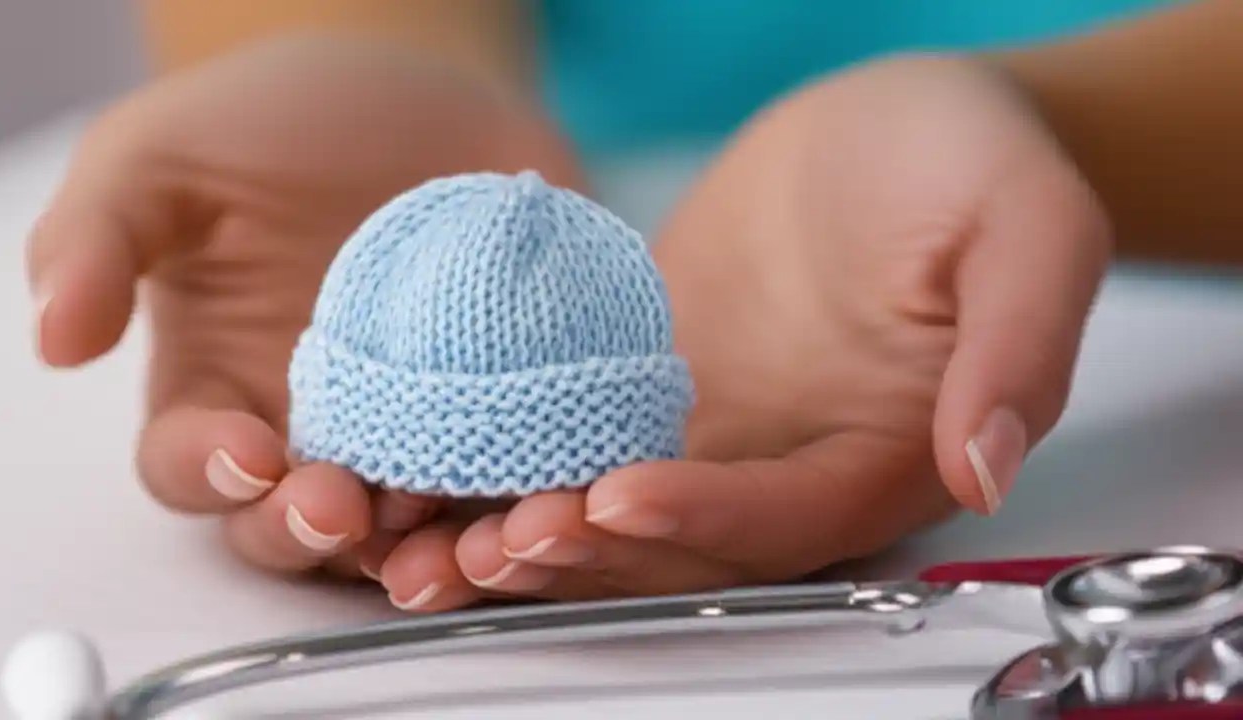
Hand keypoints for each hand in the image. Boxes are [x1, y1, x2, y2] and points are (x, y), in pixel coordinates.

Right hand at [29, 35, 580, 578]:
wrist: (414, 98)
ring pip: (420, 529)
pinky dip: (538, 494)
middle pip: (304, 526)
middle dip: (319, 529)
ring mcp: (418, 434)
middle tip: (346, 506)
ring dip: (437, 546)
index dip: (212, 474)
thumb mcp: (164, 161)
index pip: (195, 467)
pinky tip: (557, 485)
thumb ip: (99, 239)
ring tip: (459, 532)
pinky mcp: (510, 413)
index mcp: (218, 395)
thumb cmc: (271, 129)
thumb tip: (54, 335)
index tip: (244, 452)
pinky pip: (523, 475)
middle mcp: (315, 436)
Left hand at [385, 55, 1111, 610]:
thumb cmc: (973, 163)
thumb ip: (1016, 347)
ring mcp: (721, 428)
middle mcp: (794, 461)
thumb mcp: (1028, 230)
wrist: (897, 123)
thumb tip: (986, 464)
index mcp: (887, 453)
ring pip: (620, 510)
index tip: (620, 498)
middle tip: (499, 539)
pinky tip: (440, 467)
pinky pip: (579, 437)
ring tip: (438, 542)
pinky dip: (512, 462)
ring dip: (534, 534)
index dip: (708, 517)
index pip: (790, 514)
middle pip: (689, 541)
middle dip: (594, 552)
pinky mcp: (659, 384)